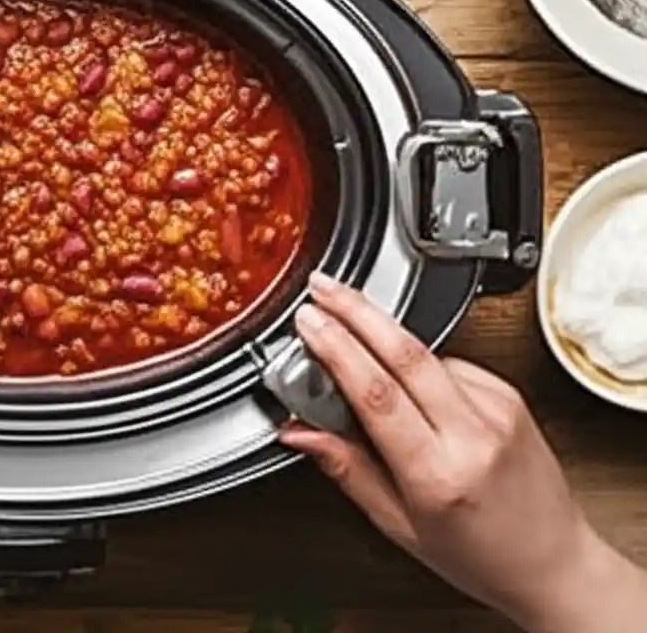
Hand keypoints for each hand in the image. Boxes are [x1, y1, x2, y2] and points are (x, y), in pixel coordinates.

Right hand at [281, 272, 646, 632]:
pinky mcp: (511, 394)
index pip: (378, 394)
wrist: (551, 561)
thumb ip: (346, 468)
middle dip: (356, 310)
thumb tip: (298, 432)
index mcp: (438, 474)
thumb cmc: (478, 554)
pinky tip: (400, 371)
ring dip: (382, 330)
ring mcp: (499, 410)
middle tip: (322, 287)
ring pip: (428, 353)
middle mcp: (474, 435)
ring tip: (343, 316)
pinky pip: (451, 362)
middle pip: (407, 352)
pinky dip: (417, 360)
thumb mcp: (397, 523)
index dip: (337, 350)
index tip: (310, 324)